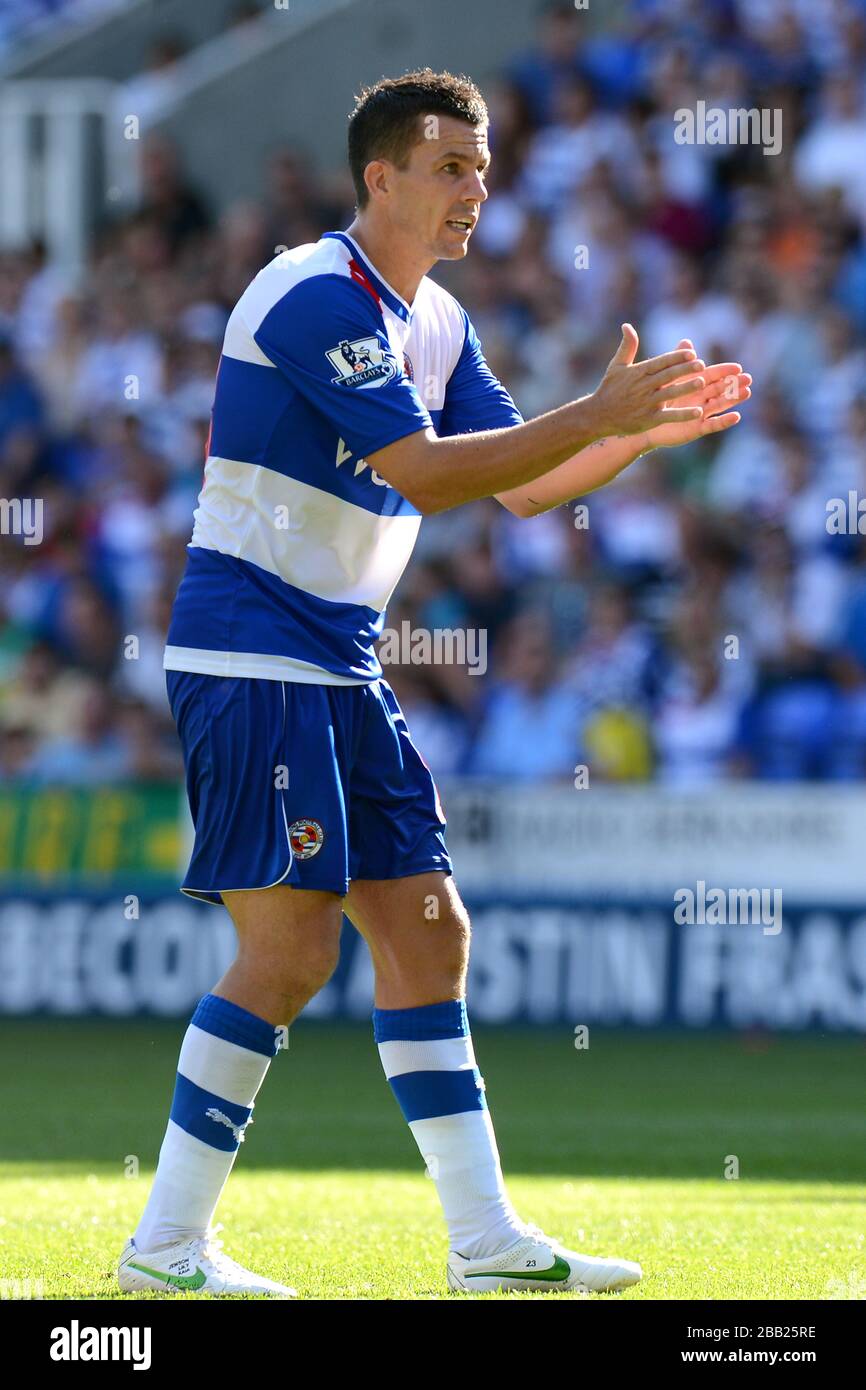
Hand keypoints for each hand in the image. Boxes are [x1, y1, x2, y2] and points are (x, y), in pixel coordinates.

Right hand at [590, 323, 705, 437]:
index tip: (691, 353)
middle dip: (685, 370)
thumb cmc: (609, 389)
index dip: (676, 357)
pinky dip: (683, 415)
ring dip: (686, 388)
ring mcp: (646, 404)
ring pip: (669, 394)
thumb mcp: (617, 366)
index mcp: (638, 373)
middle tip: (702, 365)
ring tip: (702, 383)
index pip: (660, 362)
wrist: (598, 416)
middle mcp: (643, 387)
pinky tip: (698, 412)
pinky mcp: (648, 420)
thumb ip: (627, 346)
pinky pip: (668, 417)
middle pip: (667, 376)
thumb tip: (626, 325)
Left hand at [637, 339, 751, 452]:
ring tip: (747, 392)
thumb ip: (677, 361)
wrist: (644, 422)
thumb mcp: (667, 379)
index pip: (712, 375)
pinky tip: (737, 416)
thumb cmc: (656, 398)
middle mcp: (700, 398)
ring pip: (720, 405)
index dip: (725, 372)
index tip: (738, 367)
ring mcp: (700, 413)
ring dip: (734, 399)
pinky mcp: (697, 428)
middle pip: (721, 389)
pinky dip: (724, 421)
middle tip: (748, 379)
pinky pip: (713, 425)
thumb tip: (686, 341)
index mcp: (694, 384)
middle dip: (734, 384)